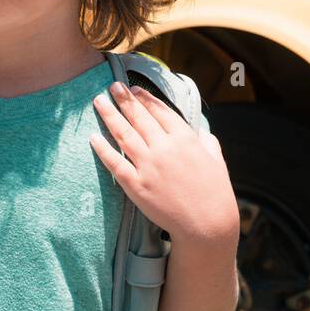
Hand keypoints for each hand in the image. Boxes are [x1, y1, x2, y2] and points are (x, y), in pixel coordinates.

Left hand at [88, 81, 238, 244]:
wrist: (207, 224)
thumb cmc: (215, 193)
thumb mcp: (216, 159)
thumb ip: (206, 142)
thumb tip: (199, 133)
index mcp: (185, 138)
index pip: (160, 111)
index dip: (145, 98)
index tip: (135, 88)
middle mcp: (164, 147)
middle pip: (139, 117)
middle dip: (124, 99)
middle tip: (113, 86)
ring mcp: (148, 166)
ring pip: (123, 134)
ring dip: (109, 115)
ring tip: (99, 101)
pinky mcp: (136, 185)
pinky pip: (114, 163)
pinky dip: (102, 149)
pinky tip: (93, 137)